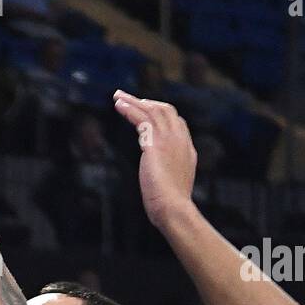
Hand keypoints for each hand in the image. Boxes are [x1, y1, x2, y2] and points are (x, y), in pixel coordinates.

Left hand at [113, 90, 197, 229]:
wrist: (174, 209)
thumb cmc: (171, 206)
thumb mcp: (173, 186)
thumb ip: (168, 176)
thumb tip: (161, 182)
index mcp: (187, 150)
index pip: (178, 123)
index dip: (162, 114)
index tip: (146, 110)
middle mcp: (180, 140)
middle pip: (165, 111)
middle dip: (147, 102)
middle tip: (129, 98)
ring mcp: (169, 140)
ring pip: (151, 111)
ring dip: (133, 101)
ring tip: (118, 96)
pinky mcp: (154, 143)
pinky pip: (140, 119)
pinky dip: (129, 109)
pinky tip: (118, 105)